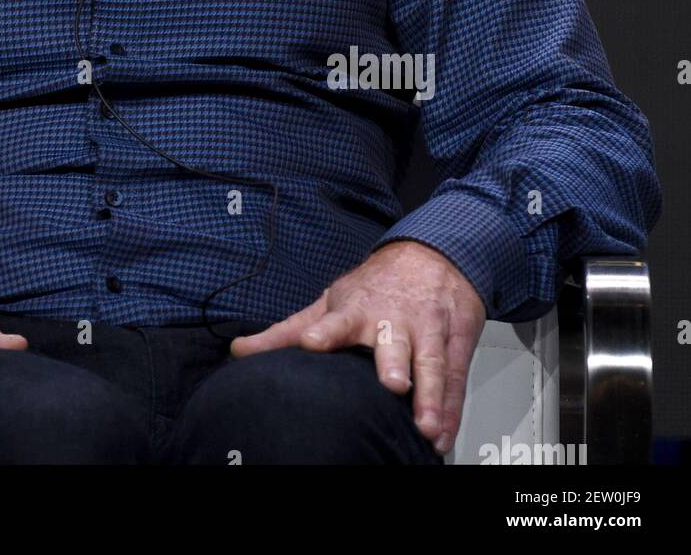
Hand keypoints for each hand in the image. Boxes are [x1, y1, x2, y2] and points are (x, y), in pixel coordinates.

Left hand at [228, 240, 485, 454]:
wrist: (432, 256)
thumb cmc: (372, 288)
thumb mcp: (328, 303)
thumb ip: (287, 332)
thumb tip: (238, 351)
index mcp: (355, 310)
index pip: (335, 321)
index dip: (324, 332)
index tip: (311, 342)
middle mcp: (392, 321)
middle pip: (392, 343)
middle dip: (393, 362)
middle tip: (393, 384)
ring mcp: (426, 332)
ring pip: (431, 363)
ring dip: (430, 396)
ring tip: (427, 426)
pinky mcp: (454, 344)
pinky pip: (454, 380)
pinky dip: (451, 409)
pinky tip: (443, 434)